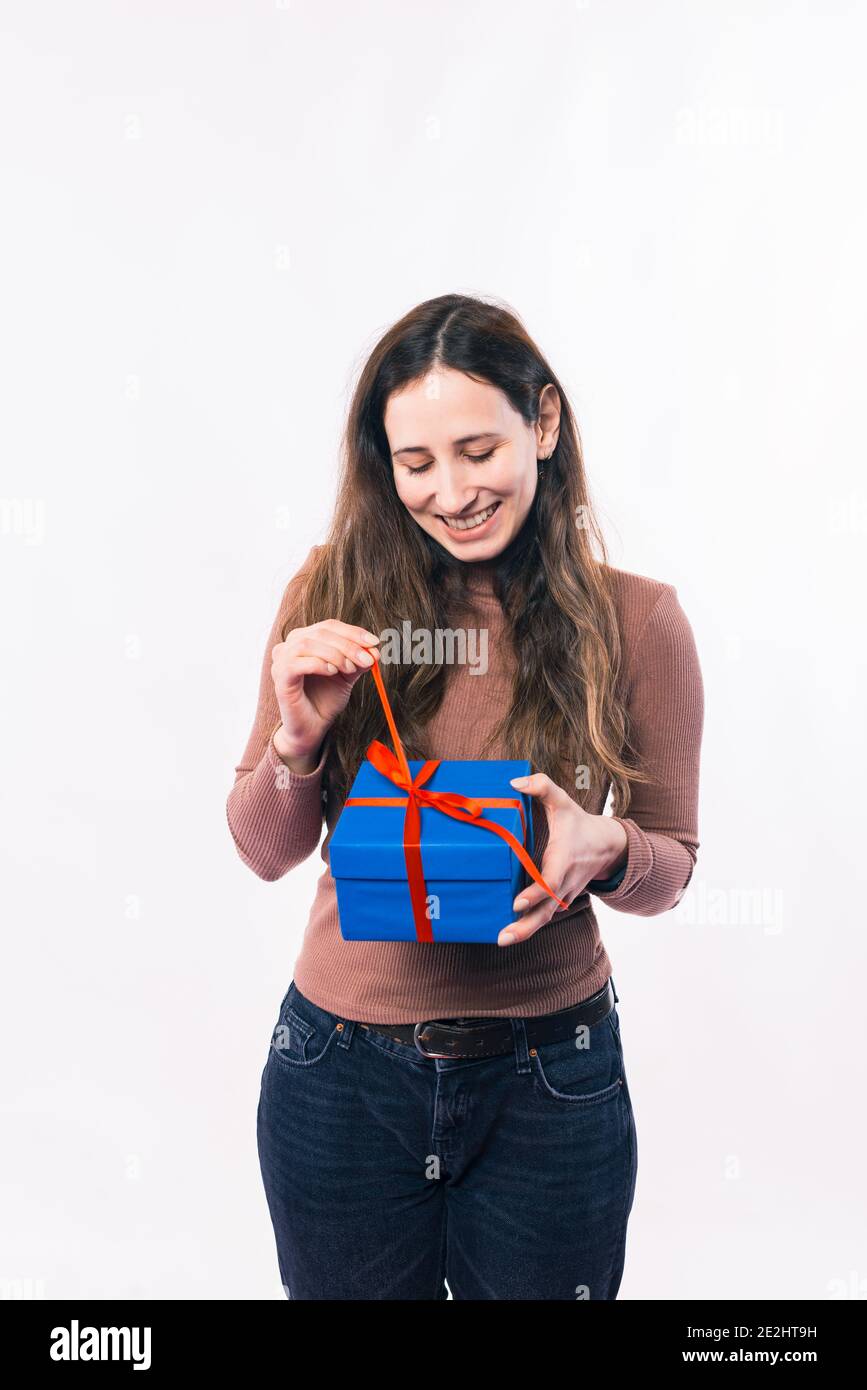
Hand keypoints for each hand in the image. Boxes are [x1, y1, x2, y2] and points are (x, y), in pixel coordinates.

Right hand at [271, 619, 379, 761]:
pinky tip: (332, 672)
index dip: (353, 632)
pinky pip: (296, 663)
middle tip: (367, 660)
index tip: (374, 642)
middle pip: (320, 633)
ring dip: (335, 654)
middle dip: (348, 645)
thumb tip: (375, 650)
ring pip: (307, 644)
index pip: (329, 626)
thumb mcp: (348, 675)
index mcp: (304, 640)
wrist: (312, 728)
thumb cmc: (326, 699)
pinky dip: (318, 664)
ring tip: (350, 669)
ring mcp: (281, 661)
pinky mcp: (280, 678)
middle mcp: (289, 646)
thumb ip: (359, 661)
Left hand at [497, 772, 627, 945]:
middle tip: (504, 937)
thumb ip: (542, 787)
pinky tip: (508, 932)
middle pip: (546, 910)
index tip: (518, 903)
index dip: (535, 893)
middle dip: (526, 925)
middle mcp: (565, 881)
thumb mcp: (563, 802)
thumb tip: (514, 783)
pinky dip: (529, 925)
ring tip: (502, 940)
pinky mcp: (560, 899)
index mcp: (564, 859)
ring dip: (525, 931)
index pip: (551, 881)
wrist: (608, 847)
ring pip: (545, 917)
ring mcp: (564, 894)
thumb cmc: (579, 824)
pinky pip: (545, 915)